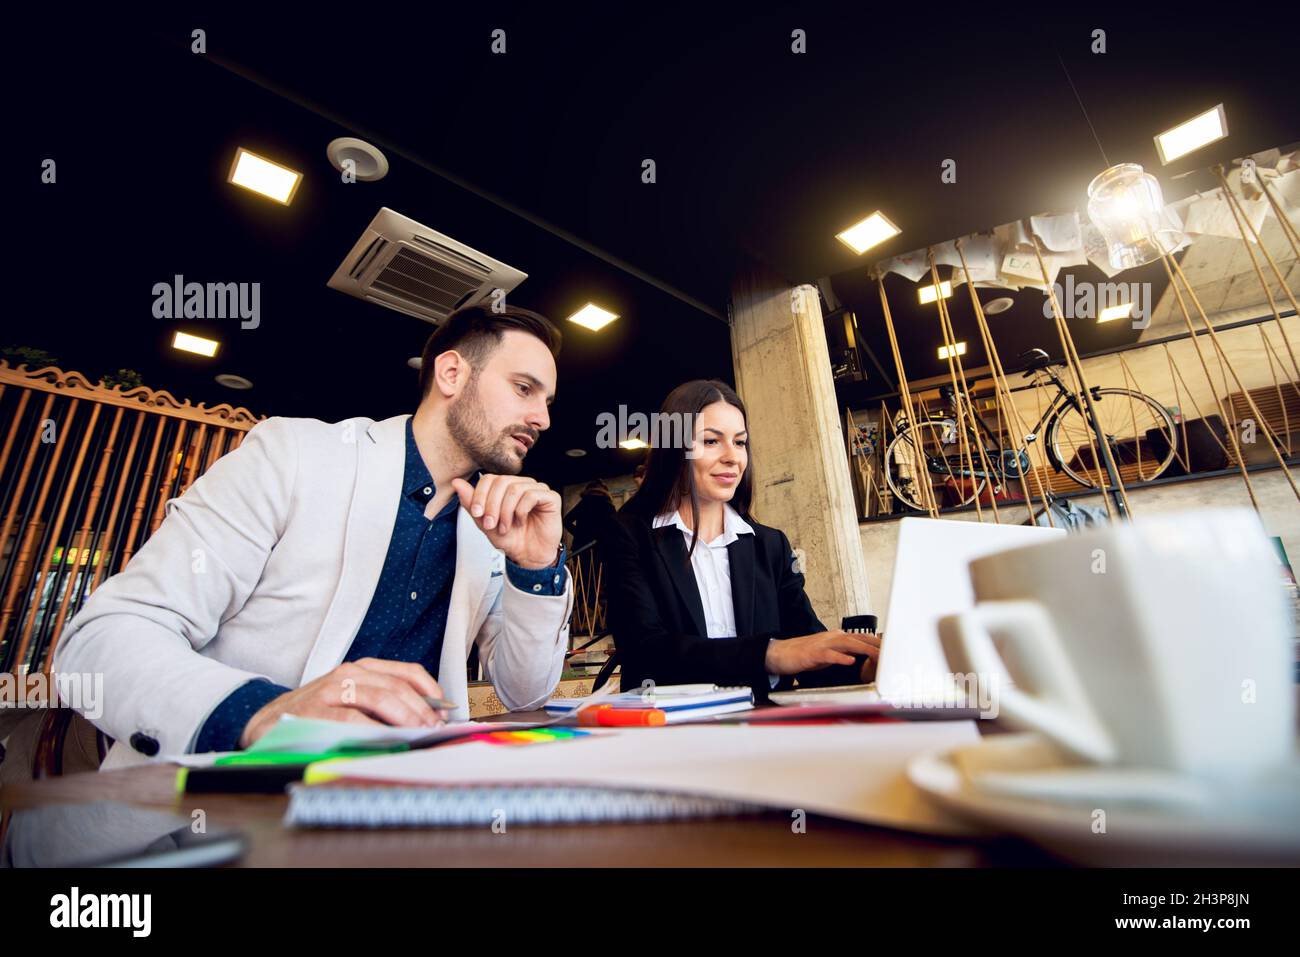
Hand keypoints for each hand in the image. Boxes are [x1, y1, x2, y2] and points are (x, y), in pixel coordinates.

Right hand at [239, 658, 447, 749]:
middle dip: (422, 710)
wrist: (266, 723)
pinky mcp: (317, 711)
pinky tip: (388, 740)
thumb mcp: (353, 700)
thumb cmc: (316, 713)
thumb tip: (427, 717)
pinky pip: (354, 719)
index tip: (446, 710)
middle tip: (435, 729)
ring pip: (380, 699)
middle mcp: (349, 673)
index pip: (408, 672)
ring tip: (419, 735)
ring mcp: (332, 690)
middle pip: (398, 688)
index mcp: (362, 669)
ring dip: (406, 719)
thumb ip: (384, 704)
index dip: (432, 691)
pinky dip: (375, 730)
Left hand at [451, 474, 561, 569]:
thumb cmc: (511, 539)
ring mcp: (537, 489)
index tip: (477, 513)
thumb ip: (471, 502)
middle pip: (502, 482)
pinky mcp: (550, 497)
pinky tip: (521, 521)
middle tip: (491, 524)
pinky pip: (531, 495)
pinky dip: (521, 511)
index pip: (490, 478)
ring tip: (505, 527)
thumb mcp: (484, 522)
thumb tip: (457, 482)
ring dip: (506, 511)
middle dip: (492, 505)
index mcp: (507, 487)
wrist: (528, 557)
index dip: (480, 494)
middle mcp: (522, 485)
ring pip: (515, 489)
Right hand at [765, 630, 882, 675]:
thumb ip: (844, 654)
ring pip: (847, 644)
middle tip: (891, 652)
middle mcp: (831, 638)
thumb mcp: (828, 654)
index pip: (860, 637)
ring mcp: (822, 644)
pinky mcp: (812, 654)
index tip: (891, 649)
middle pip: (858, 639)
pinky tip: (850, 661)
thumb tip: (860, 658)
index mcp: (836, 637)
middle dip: (875, 645)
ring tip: (877, 656)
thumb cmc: (805, 655)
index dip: (876, 642)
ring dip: (864, 649)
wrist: (781, 654)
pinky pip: (828, 655)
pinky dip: (840, 658)